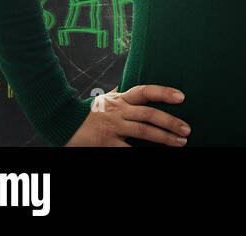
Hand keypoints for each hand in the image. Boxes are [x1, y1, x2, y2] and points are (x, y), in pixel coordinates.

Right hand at [64, 85, 190, 146]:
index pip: (146, 91)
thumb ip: (122, 96)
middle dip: (171, 122)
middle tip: (187, 130)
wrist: (59, 120)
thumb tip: (135, 90)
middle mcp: (119, 110)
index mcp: (121, 99)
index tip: (182, 97)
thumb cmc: (86, 112)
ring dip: (164, 138)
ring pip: (144, 131)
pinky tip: (153, 155)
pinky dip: (141, 153)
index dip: (165, 92)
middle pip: (150, 114)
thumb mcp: (106, 99)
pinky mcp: (105, 142)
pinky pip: (128, 150)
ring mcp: (113, 126)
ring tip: (180, 143)